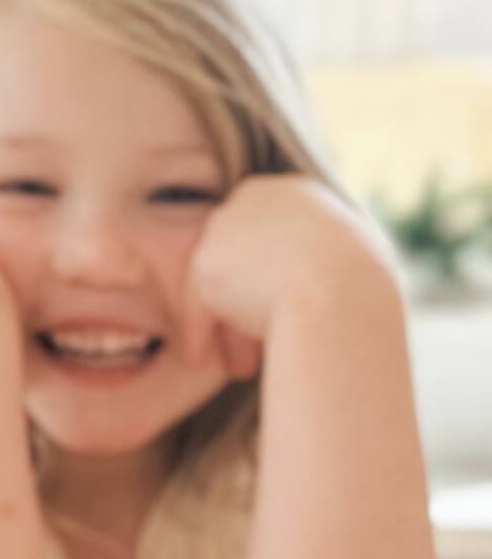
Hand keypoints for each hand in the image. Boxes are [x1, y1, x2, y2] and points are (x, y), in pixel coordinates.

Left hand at [179, 175, 396, 377]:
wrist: (340, 296)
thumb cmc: (361, 290)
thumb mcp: (357, 262)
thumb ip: (326, 263)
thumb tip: (317, 286)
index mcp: (297, 193)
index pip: (270, 235)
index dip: (271, 277)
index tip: (276, 308)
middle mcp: (256, 198)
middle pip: (241, 257)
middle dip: (244, 301)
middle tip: (254, 342)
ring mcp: (226, 227)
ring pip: (220, 283)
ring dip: (227, 324)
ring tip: (239, 365)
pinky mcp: (206, 262)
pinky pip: (197, 305)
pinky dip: (199, 334)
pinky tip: (198, 361)